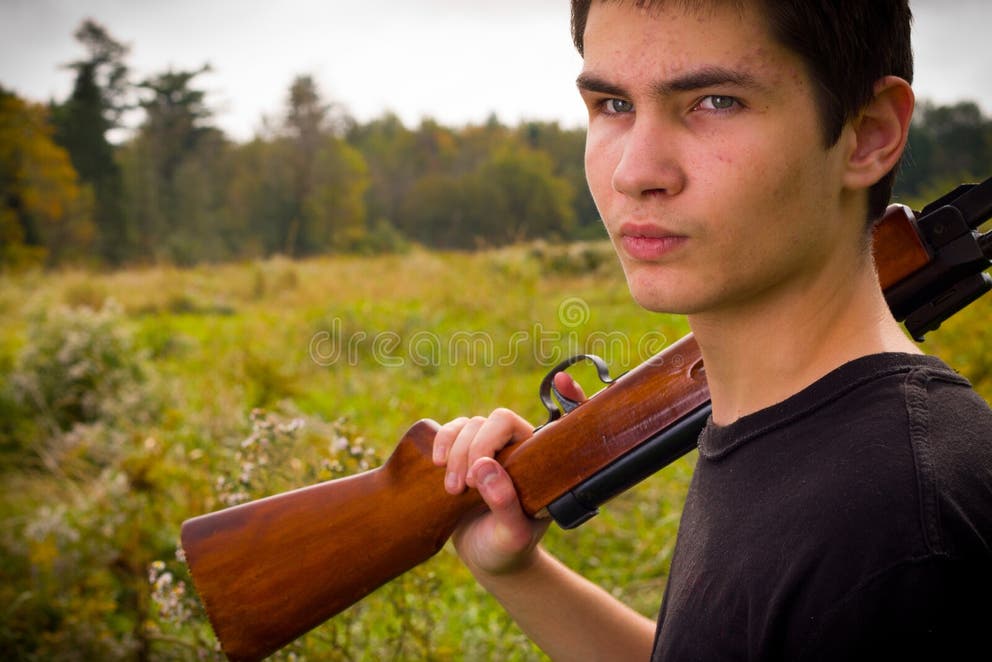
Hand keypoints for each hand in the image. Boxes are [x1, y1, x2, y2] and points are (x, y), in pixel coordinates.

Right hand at [432, 373, 585, 576]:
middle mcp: (519, 449)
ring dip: (456, 451)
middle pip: (499, 420)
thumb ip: (504, 504)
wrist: (487, 558)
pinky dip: (442, 441)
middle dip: (477, 446)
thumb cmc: (508, 548)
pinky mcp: (464, 453)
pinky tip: (437, 464)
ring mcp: (490, 449)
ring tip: (452, 489)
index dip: (568, 397)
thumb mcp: (511, 535)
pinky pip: (452, 431)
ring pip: (472, 424)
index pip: (557, 422)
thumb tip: (484, 466)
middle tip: (466, 484)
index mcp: (541, 463)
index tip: (562, 381)